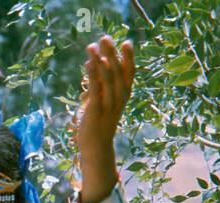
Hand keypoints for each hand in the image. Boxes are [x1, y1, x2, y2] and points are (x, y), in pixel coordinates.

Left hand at [74, 35, 134, 202]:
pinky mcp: (96, 111)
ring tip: (92, 46)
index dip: (129, 58)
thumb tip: (95, 68)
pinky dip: (93, 75)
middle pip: (118, 71)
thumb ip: (100, 87)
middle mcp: (119, 99)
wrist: (95, 149)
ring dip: (100, 60)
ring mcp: (108, 105)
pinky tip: (89, 63)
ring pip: (108, 78)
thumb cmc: (97, 125)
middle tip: (105, 38)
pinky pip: (96, 89)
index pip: (130, 73)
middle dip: (111, 53)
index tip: (126, 43)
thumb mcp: (102, 103)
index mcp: (123, 97)